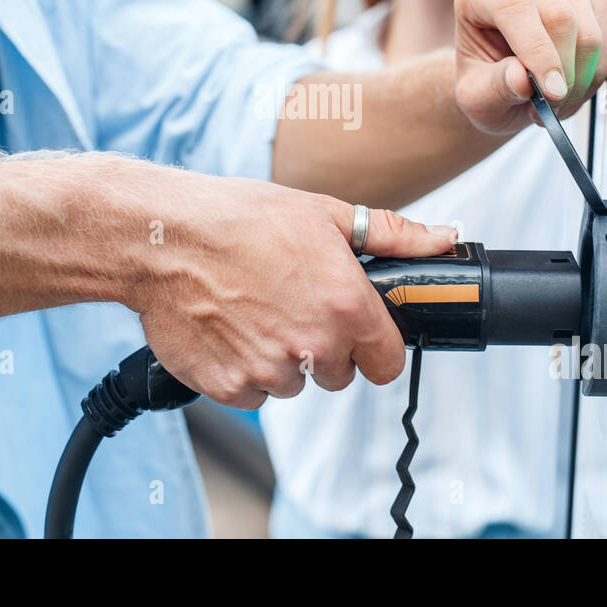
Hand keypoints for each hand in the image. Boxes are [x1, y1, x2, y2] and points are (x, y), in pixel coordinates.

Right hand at [127, 169, 456, 408]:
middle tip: (292, 306)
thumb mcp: (322, 212)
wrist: (162, 239)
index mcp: (346, 305)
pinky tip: (229, 329)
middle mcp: (314, 345)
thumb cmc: (238, 218)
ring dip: (282, 358)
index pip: (388, 362)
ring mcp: (269, 370)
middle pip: (340, 375)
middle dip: (324, 349)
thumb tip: (444, 239)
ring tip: (254, 311)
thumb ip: (391, 234)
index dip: (374, 347)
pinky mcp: (229, 387)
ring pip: (294, 384)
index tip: (357, 333)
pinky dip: (244, 369)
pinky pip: (252, 393)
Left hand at [453, 0, 606, 133]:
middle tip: (552, 107)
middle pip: (559, 17)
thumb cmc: (484, 83)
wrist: (504, 80)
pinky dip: (596, 71)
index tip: (551, 92)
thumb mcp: (475, 98)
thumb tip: (521, 78)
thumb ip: (493, 89)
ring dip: (581, 78)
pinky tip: (574, 87)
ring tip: (558, 102)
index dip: (537, 51)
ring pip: (588, 29)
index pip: (514, 5)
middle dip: (563, 73)